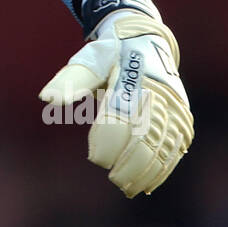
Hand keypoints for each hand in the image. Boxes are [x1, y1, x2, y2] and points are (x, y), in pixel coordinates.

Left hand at [39, 8, 193, 196]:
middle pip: (145, 135)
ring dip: (149, 169)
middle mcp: (155, 92)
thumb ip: (69, 81)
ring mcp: (172, 103)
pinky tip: (151, 181)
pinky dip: (165, 164)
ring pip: (164, 143)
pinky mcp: (181, 112)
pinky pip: (177, 142)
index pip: (121, 118)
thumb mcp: (89, 61)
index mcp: (130, 78)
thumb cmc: (110, 54)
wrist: (146, 39)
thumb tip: (46, 98)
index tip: (97, 160)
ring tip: (130, 187)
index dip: (110, 142)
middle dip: (131, 162)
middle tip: (116, 181)